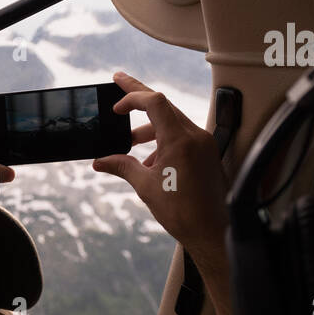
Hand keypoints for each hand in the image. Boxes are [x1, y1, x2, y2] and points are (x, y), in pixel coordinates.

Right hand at [92, 71, 227, 268]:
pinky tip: (151, 161)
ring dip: (150, 128)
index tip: (116, 106)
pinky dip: (164, 140)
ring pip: (172, 122)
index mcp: (180, 140)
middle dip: (139, 99)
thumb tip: (101, 161)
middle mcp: (195, 136)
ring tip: (130, 144)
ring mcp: (204, 143)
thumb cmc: (182, 212)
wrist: (212, 231)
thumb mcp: (146, 186)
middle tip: (119, 83)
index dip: (132, 96)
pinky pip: (182, 136)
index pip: (155, 102)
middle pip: (164, 105)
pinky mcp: (208, 153)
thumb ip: (122, 166)